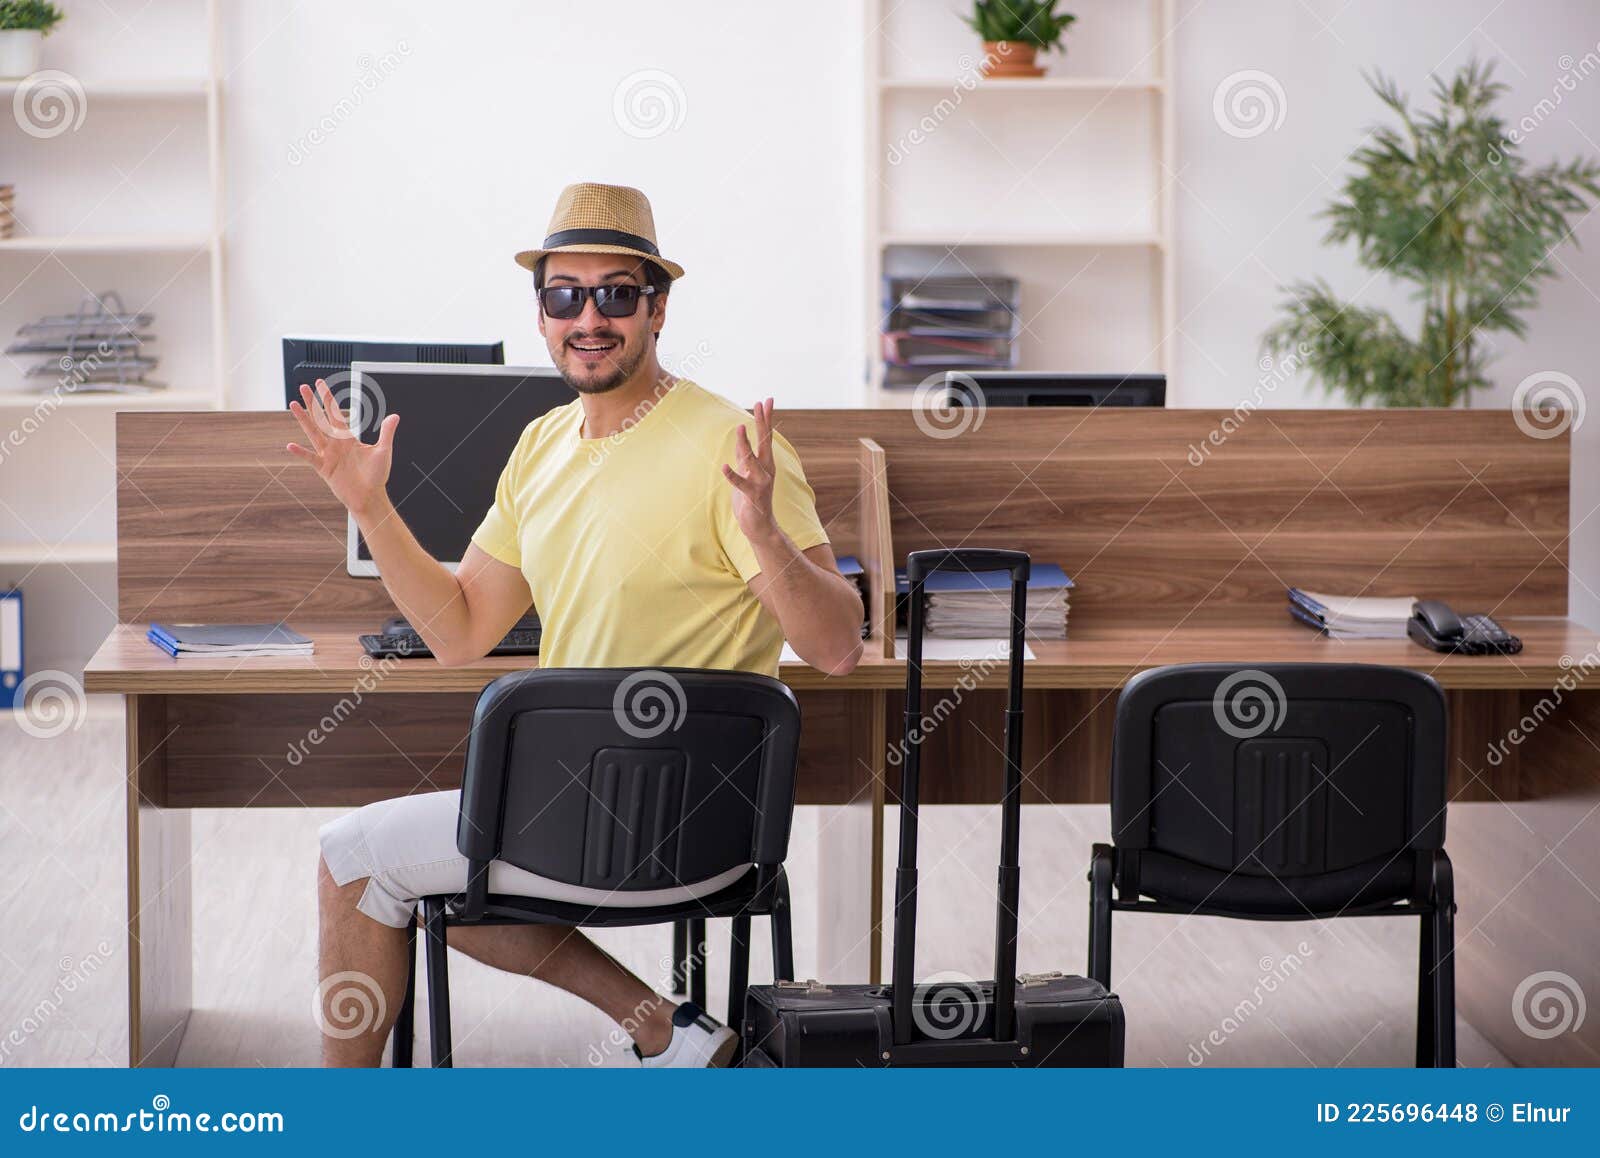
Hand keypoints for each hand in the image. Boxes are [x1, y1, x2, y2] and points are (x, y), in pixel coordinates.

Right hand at [286, 379, 399, 520]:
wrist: (370, 497)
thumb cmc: (377, 476)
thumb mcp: (383, 451)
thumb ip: (386, 433)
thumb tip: (394, 416)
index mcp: (348, 438)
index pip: (336, 413)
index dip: (328, 398)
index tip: (320, 383)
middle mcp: (336, 444)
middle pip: (321, 419)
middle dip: (312, 403)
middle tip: (302, 387)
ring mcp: (328, 455)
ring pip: (313, 433)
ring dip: (303, 419)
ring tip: (293, 405)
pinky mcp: (325, 469)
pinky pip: (311, 458)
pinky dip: (301, 453)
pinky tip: (291, 445)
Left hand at [721, 397, 779, 546]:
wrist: (759, 526)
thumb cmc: (752, 499)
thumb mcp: (747, 472)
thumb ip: (744, 456)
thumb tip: (741, 438)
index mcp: (766, 463)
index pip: (766, 436)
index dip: (766, 418)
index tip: (766, 400)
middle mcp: (766, 470)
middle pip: (765, 442)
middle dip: (763, 422)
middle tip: (761, 403)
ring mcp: (760, 482)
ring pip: (751, 460)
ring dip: (745, 444)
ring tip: (739, 428)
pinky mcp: (751, 495)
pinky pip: (740, 483)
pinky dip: (732, 475)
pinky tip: (724, 466)